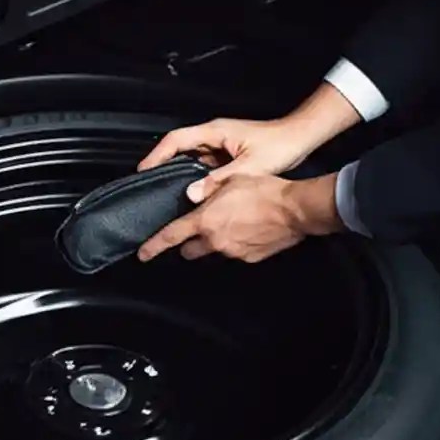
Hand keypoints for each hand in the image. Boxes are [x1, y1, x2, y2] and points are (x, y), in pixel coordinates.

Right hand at [137, 82, 362, 201]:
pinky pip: (204, 165)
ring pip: (191, 159)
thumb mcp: (250, 166)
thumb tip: (192, 193)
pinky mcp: (228, 154)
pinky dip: (196, 178)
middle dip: (162, 166)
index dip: (156, 155)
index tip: (143, 171)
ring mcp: (220, 144)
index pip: (175, 140)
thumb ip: (220, 181)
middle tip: (149, 186)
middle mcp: (214, 136)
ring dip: (179, 174)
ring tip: (166, 193)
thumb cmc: (281, 144)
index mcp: (214, 132)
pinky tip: (194, 194)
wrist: (302, 137)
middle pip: (178, 149)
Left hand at [137, 172, 342, 263]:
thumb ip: (207, 190)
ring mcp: (232, 252)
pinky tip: (247, 231)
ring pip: (213, 251)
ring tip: (231, 225)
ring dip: (215, 242)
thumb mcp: (231, 181)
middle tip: (198, 230)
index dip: (153, 246)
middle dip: (190, 243)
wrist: (295, 209)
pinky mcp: (249, 258)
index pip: (171, 237)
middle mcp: (215, 240)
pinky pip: (235, 253)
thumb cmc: (265, 191)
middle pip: (190, 250)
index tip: (143, 254)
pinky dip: (236, 244)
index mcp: (205, 220)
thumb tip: (193, 195)